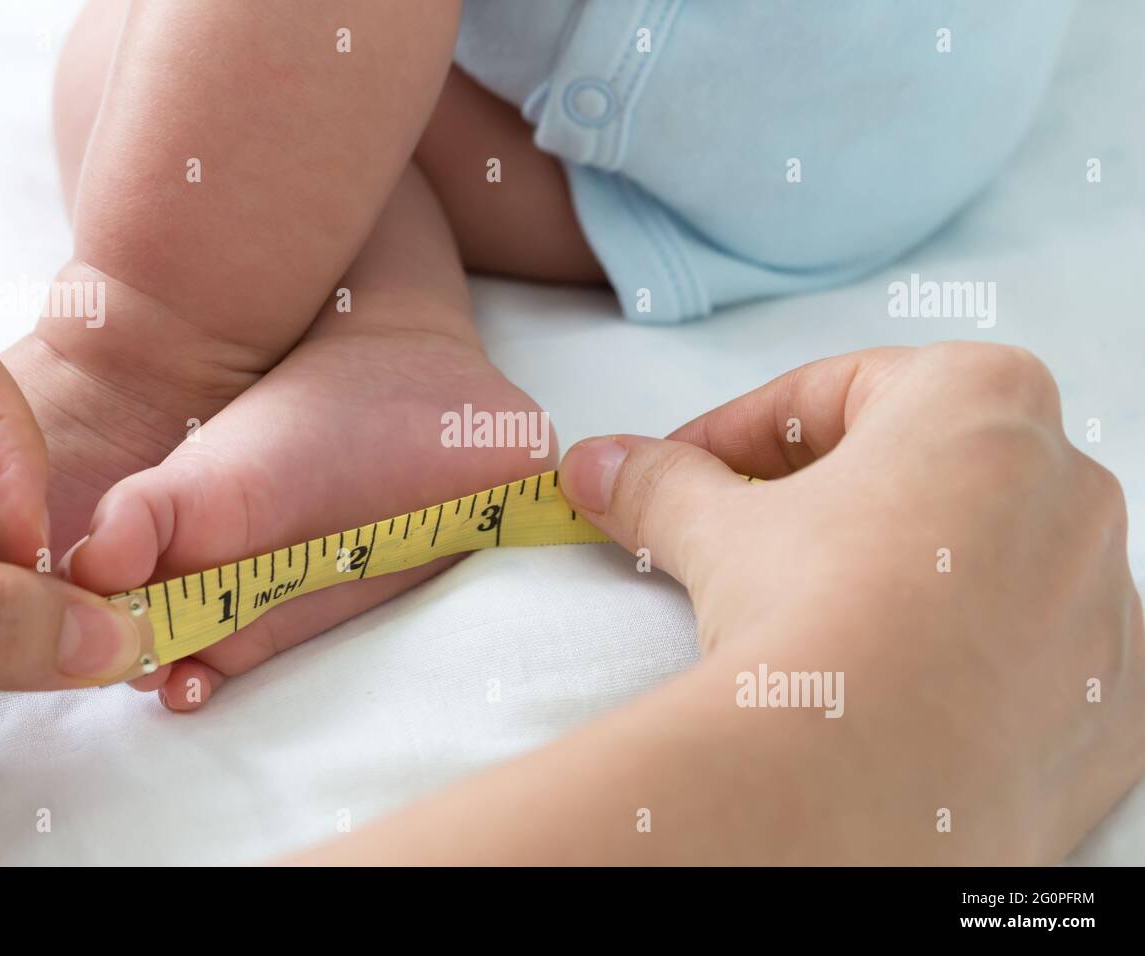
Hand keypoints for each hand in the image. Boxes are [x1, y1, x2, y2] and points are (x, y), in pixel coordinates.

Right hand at [558, 342, 1144, 861]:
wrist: (867, 779)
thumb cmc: (812, 614)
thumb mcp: (715, 532)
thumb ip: (659, 484)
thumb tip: (599, 464)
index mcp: (984, 400)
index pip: (835, 393)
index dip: (740, 432)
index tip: (687, 468)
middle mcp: (1070, 483)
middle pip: (921, 469)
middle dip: (828, 500)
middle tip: (746, 542)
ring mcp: (1106, 598)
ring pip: (985, 563)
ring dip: (904, 577)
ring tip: (820, 625)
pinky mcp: (1113, 702)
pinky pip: (1034, 659)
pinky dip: (969, 660)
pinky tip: (898, 690)